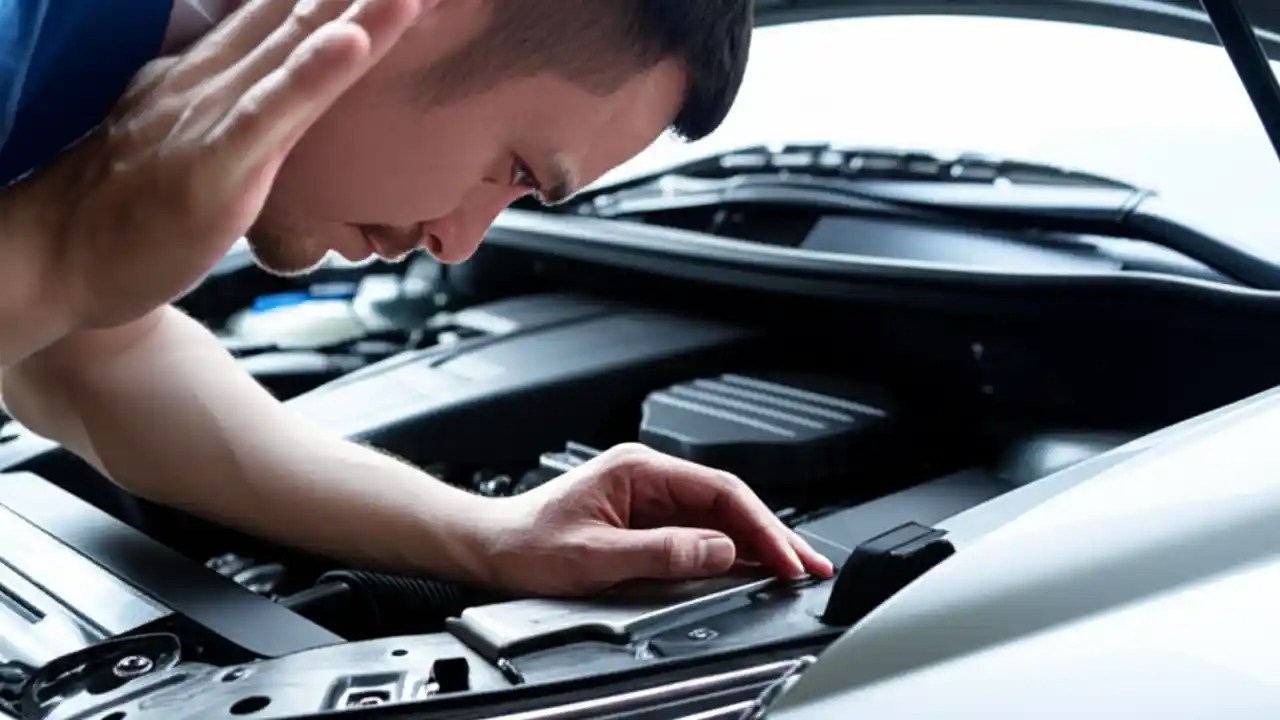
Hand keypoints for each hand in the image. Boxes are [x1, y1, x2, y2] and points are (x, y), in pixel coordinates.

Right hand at [19, 0, 424, 330]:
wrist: (53, 259)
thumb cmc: (125, 205)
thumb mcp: (184, 137)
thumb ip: (231, 109)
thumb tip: (274, 91)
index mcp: (207, 72)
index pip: (279, 10)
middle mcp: (210, 78)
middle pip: (295, 13)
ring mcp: (211, 119)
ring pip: (293, 47)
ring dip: (357, 10)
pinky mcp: (214, 168)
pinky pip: (271, 113)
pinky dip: (313, 74)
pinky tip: (353, 42)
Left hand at [480, 444, 834, 596]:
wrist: (491, 547)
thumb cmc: (527, 543)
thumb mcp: (593, 555)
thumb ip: (659, 553)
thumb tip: (718, 552)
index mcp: (640, 471)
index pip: (720, 492)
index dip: (760, 527)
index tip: (785, 558)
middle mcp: (649, 478)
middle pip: (728, 503)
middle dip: (772, 534)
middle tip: (810, 566)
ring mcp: (649, 498)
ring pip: (719, 518)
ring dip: (757, 544)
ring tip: (794, 569)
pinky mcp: (646, 521)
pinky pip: (699, 533)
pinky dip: (731, 552)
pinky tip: (753, 568)